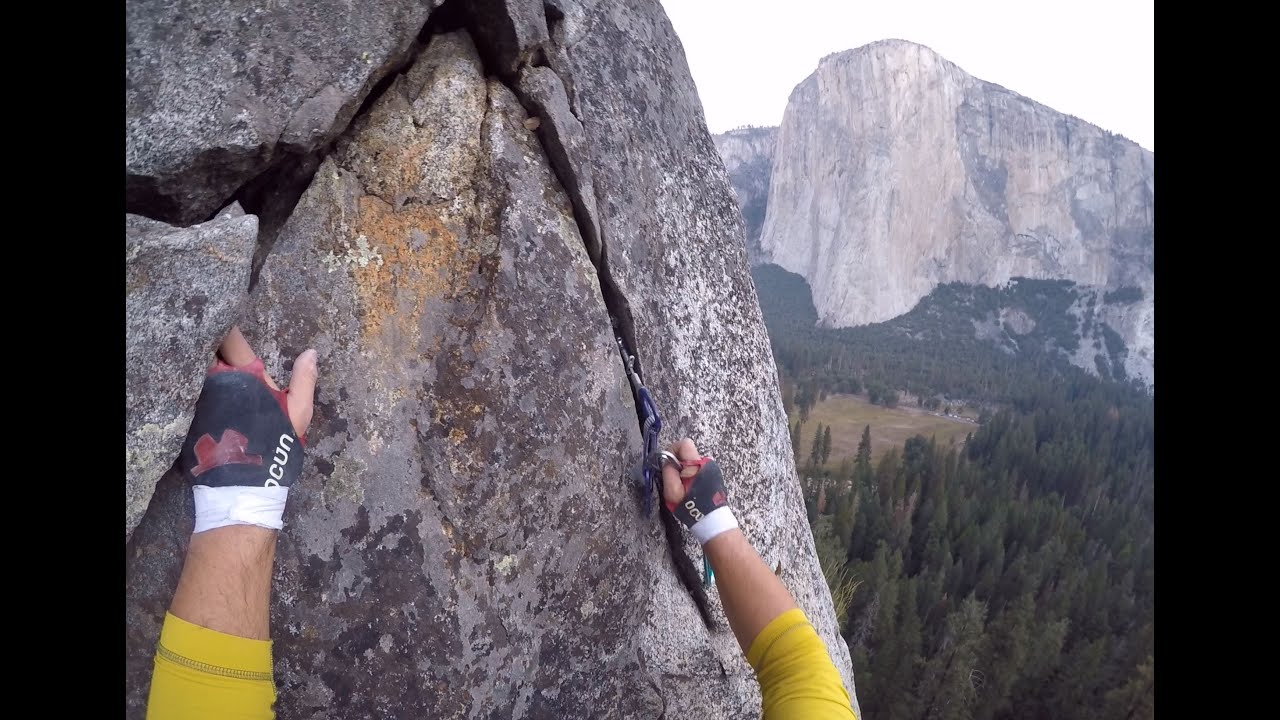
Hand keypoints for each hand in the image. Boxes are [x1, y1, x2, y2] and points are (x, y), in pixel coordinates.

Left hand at [179, 326, 317, 532]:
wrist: (243, 486)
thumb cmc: (275, 446)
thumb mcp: (298, 414)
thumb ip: (304, 380)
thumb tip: (311, 352)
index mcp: (244, 376)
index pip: (231, 341)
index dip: (228, 329)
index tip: (228, 317)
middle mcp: (216, 383)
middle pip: (210, 354)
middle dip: (216, 349)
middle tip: (223, 347)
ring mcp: (199, 399)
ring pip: (199, 373)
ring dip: (206, 370)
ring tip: (218, 373)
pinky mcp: (188, 416)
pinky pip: (192, 394)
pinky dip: (198, 391)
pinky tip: (207, 399)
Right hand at [660, 438, 737, 544]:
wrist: (710, 520)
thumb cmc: (690, 507)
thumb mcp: (672, 491)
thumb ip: (668, 472)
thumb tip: (665, 460)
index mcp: (696, 465)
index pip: (684, 443)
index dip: (672, 451)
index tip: (667, 465)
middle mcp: (707, 463)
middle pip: (687, 453)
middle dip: (678, 463)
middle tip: (674, 480)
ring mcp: (713, 470)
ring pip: (693, 463)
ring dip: (685, 471)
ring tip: (684, 488)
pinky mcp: (715, 477)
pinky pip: (699, 470)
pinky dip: (692, 476)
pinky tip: (692, 490)